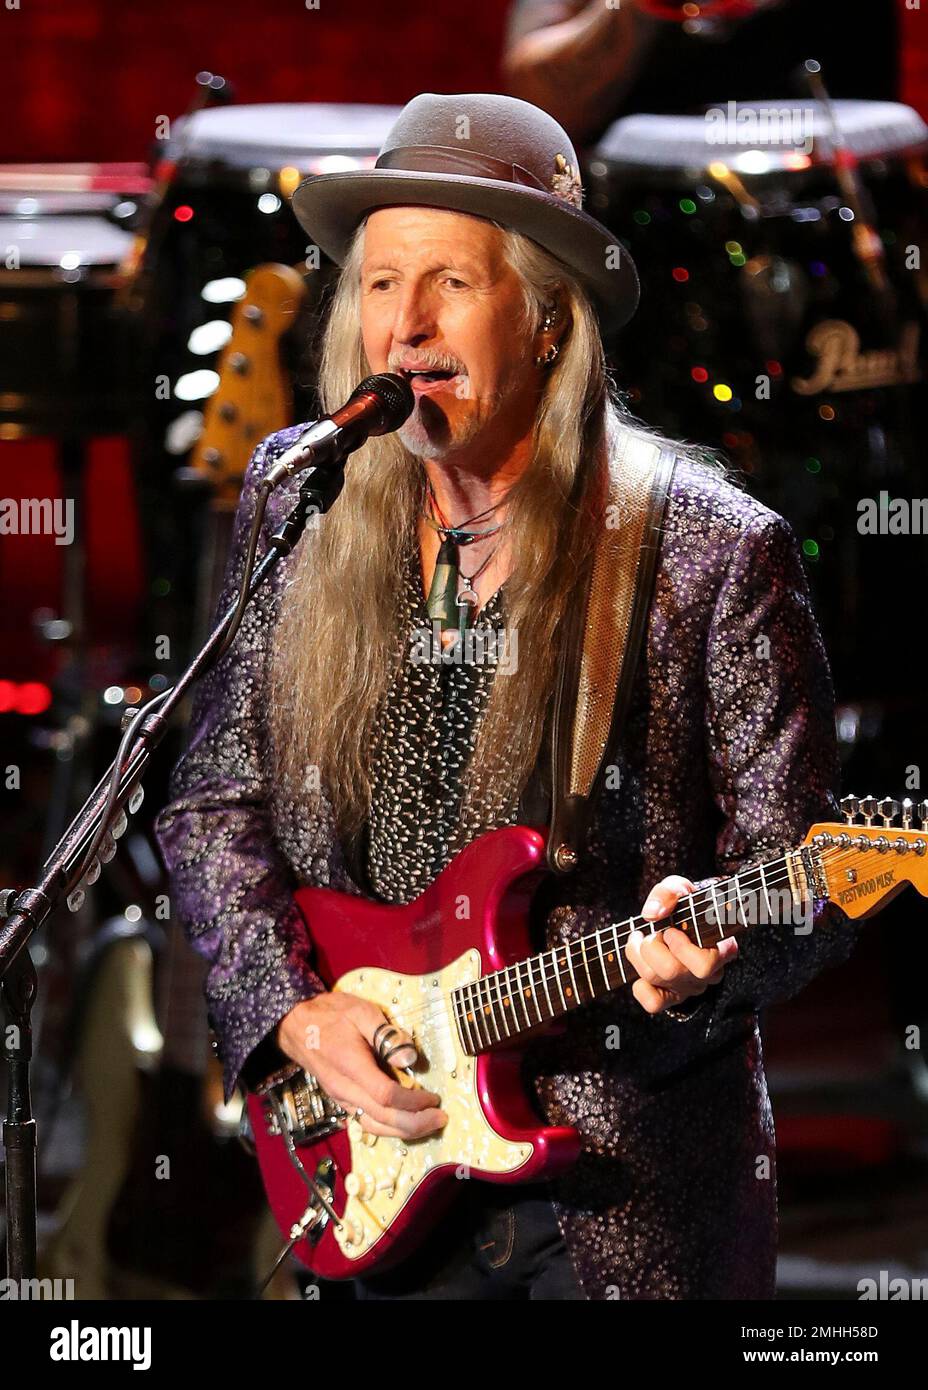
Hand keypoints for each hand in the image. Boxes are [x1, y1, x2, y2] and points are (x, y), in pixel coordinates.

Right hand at [276, 992, 447, 1140]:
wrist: (296, 1025)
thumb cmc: (330, 1015)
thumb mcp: (361, 1011)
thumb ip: (387, 1033)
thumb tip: (409, 1058)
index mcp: (352, 1066)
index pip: (386, 1096)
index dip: (413, 1102)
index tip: (433, 1098)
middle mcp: (345, 1089)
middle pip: (383, 1118)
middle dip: (415, 1123)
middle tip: (440, 1119)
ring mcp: (342, 1098)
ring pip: (374, 1126)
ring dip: (403, 1130)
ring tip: (427, 1125)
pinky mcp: (342, 1100)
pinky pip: (366, 1121)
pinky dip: (388, 1126)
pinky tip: (404, 1122)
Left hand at [626, 875, 738, 1014]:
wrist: (682, 919)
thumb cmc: (685, 905)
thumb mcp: (680, 888)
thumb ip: (669, 892)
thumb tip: (652, 914)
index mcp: (721, 949)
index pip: (705, 965)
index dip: (681, 949)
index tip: (672, 930)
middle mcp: (709, 973)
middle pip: (672, 971)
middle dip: (651, 947)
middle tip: (653, 933)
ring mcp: (691, 987)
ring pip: (658, 980)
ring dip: (639, 955)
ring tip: (640, 938)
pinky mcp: (673, 997)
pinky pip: (653, 1004)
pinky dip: (641, 986)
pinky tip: (642, 967)